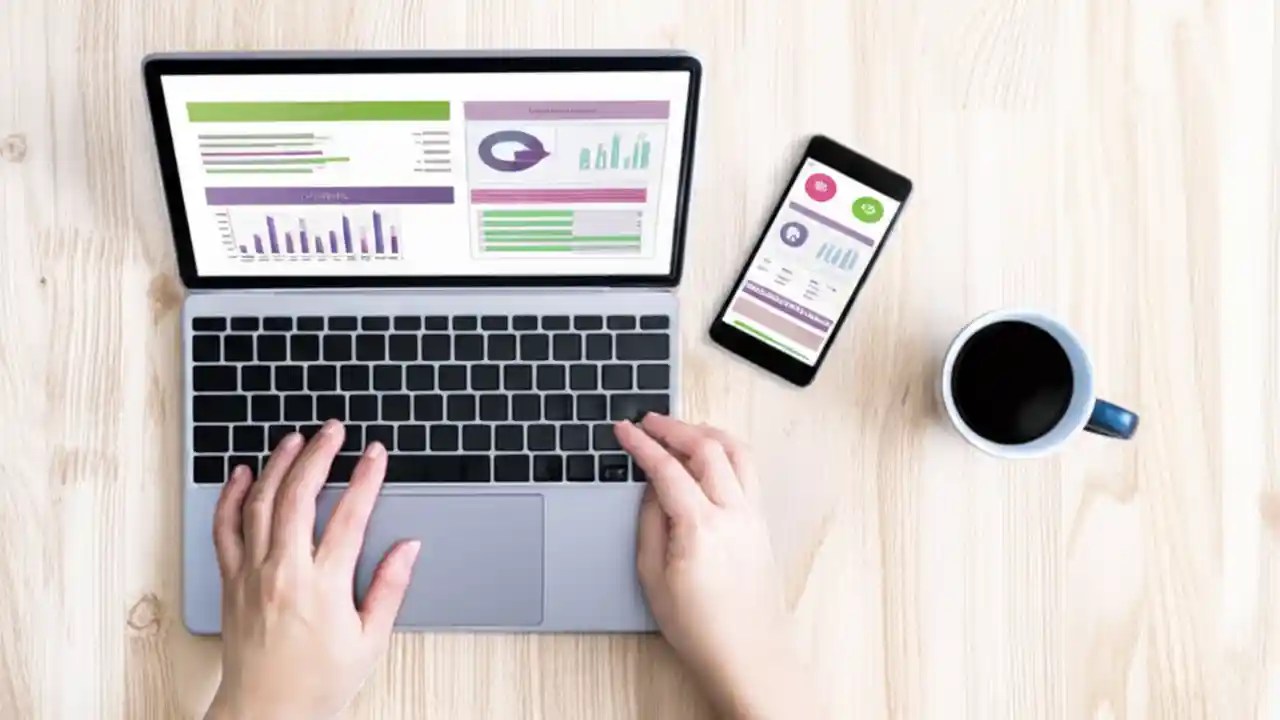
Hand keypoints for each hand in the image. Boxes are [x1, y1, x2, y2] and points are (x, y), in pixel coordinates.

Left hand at [207, 421, 419, 719]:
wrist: (264, 713)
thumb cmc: (317, 684)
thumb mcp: (369, 641)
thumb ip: (389, 589)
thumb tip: (408, 548)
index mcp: (324, 586)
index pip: (350, 516)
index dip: (366, 478)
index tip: (375, 453)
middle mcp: (284, 572)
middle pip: (300, 496)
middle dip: (319, 454)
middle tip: (333, 431)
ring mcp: (252, 574)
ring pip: (261, 504)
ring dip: (279, 465)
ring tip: (295, 439)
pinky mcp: (231, 581)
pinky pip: (225, 529)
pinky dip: (232, 497)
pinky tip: (245, 474)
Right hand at [617, 414, 826, 719]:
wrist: (747, 654)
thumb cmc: (699, 627)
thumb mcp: (653, 577)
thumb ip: (650, 523)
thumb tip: (651, 488)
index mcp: (701, 527)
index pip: (668, 469)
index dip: (642, 444)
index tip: (624, 430)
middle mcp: (734, 513)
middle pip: (707, 447)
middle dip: (675, 427)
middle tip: (649, 421)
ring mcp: (753, 516)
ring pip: (737, 451)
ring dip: (707, 432)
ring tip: (682, 429)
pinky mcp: (762, 523)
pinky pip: (748, 470)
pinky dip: (727, 451)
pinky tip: (710, 455)